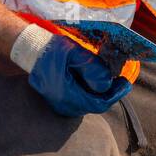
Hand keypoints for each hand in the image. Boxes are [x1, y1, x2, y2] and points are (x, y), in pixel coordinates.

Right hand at [12, 25, 131, 116]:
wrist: (30, 52)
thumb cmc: (52, 50)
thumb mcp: (75, 54)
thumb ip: (92, 69)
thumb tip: (106, 84)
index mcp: (68, 95)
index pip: (98, 103)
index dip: (115, 95)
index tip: (125, 83)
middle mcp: (64, 106)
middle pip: (94, 105)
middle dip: (109, 94)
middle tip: (120, 81)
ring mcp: (60, 106)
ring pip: (88, 104)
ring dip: (99, 94)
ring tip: (109, 79)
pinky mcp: (59, 103)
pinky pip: (80, 102)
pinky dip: (90, 93)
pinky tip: (94, 82)